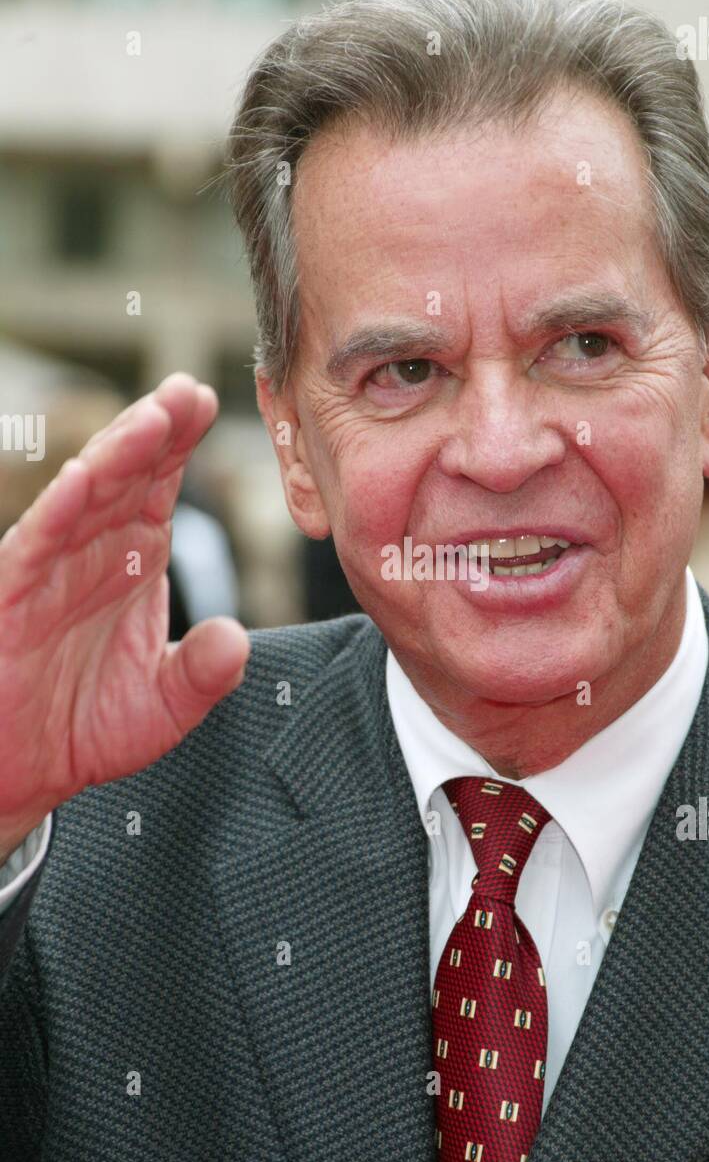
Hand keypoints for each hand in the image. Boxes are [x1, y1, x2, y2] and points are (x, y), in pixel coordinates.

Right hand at [0, 373, 249, 861]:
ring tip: (152, 418)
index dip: (182, 446)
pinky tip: (83, 478)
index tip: (209, 402)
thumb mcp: (166, 707)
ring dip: (117, 455)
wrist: (19, 772)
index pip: (160, 487)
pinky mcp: (13, 593)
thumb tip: (235, 638)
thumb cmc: (83, 727)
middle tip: (189, 390)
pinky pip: (37, 542)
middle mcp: (91, 551)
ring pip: (84, 497)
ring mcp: (50, 568)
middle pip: (127, 476)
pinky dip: (59, 510)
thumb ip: (205, 674)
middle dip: (157, 430)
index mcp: (132, 558)